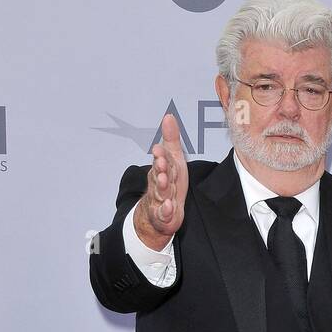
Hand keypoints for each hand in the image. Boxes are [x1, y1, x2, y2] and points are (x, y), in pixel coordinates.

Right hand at [134, 113, 187, 248]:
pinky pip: (163, 213)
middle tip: (162, 163)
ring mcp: (159, 199)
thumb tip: (169, 116)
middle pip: (158, 175)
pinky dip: (166, 210)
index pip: (161, 160)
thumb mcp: (173, 159)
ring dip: (161, 187)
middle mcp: (158, 183)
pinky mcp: (163, 215)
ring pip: (159, 192)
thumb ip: (171, 139)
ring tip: (164, 181)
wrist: (159, 212)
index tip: (159, 149)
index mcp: (161, 169)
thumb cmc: (169, 182)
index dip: (160, 156)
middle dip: (160, 169)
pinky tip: (169, 207)